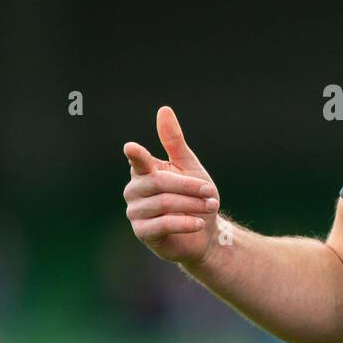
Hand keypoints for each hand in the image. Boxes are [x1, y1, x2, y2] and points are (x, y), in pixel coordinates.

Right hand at [122, 106, 220, 267]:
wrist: (204, 233)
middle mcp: (135, 190)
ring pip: (164, 203)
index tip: (131, 147)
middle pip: (160, 183)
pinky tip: (198, 223)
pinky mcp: (143, 232)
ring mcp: (136, 212)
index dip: (136, 154)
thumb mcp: (189, 166)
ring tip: (211, 206)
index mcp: (143, 171)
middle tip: (211, 192)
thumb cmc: (194, 196)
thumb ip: (174, 141)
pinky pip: (163, 225)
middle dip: (189, 187)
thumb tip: (163, 109)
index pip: (138, 160)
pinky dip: (184, 223)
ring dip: (192, 204)